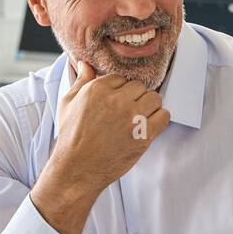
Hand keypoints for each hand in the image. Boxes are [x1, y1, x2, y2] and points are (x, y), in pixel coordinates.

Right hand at [54, 59, 169, 193]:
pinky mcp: (144, 135)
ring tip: (139, 118)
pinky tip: (148, 127)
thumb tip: (85, 64)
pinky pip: (164, 116)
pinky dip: (159, 120)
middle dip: (135, 98)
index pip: (122, 78)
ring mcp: (132, 117)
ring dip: (149, 107)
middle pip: (140, 87)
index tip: (117, 102)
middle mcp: (117, 100)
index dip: (120, 91)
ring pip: (155, 98)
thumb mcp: (68, 104)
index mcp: (98, 89)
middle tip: (128, 112)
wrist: (77, 169)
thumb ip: (81, 81)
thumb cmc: (71, 138)